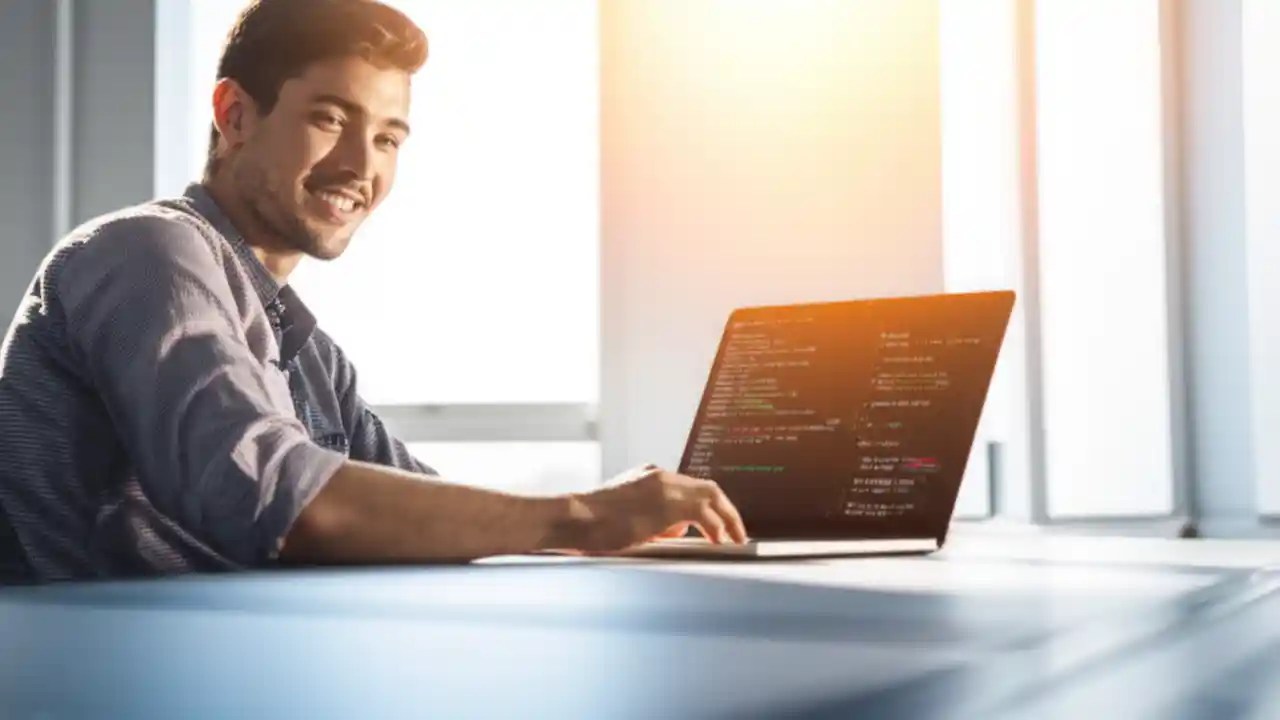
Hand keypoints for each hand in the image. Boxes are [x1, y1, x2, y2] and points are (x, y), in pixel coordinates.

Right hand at [559, 465, 747, 552]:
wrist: (572, 518)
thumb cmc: (590, 524)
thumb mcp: (626, 517)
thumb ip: (654, 521)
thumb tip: (677, 531)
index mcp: (649, 475)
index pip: (689, 486)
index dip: (709, 506)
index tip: (719, 524)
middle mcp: (659, 475)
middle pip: (707, 487)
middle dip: (726, 510)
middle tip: (737, 532)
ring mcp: (663, 486)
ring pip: (711, 495)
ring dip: (727, 518)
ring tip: (735, 538)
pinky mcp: (665, 503)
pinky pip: (703, 512)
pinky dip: (716, 526)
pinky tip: (719, 540)